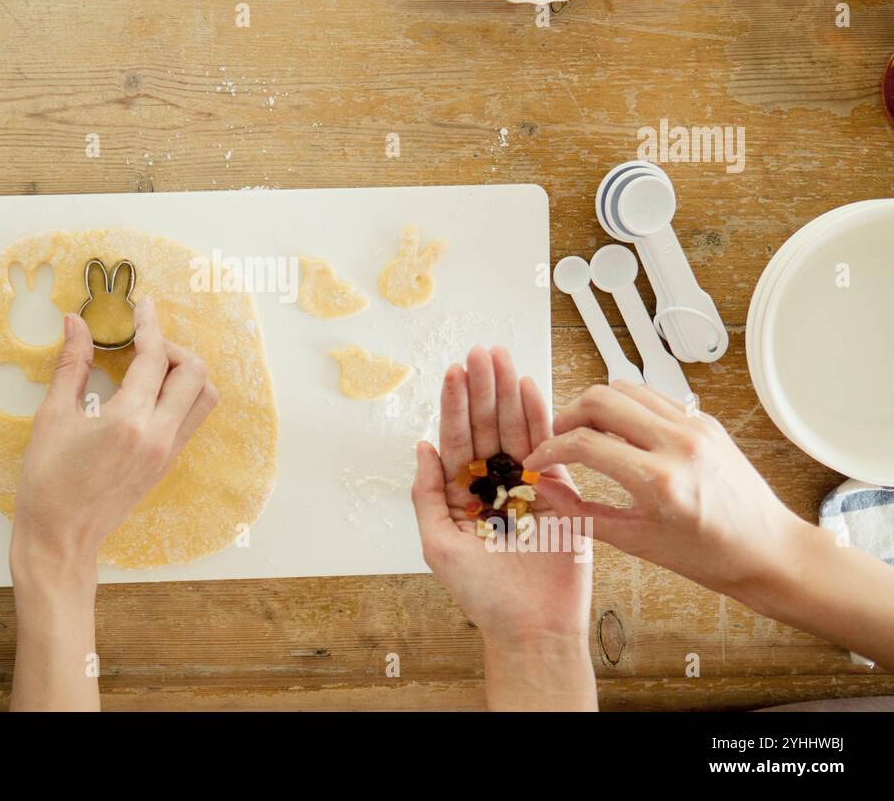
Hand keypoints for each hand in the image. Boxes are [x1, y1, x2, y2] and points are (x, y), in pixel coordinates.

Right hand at [13, 297, 217, 571]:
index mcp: (129, 421)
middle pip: (194, 372)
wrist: (60, 538)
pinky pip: (192, 419)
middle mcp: (159, 435)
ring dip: (185, 372)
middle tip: (141, 341)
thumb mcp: (52, 416)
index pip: (154, 357)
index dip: (149, 324)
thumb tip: (76, 323)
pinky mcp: (167, 463)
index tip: (142, 306)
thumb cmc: (47, 480)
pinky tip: (150, 392)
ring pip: (204, 397)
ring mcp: (168, 452)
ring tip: (151, 366)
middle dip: (171, 346)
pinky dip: (182, 396)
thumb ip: (71, 364)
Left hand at [412, 346, 591, 643]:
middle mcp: (492, 484)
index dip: (454, 405)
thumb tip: (421, 447)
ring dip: (507, 392)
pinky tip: (530, 388)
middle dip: (482, 387)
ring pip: (514, 428)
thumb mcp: (438, 544)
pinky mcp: (557, 492)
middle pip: (485, 426)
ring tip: (502, 358)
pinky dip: (540, 417)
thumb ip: (427, 495)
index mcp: (461, 494)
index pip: (455, 439)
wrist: (533, 626)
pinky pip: (547, 447)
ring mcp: (525, 484)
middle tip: (480, 351)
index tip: (453, 371)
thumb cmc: (483, 596)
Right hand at [523, 381, 804, 599]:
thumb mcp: (637, 542)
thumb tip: (546, 491)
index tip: (539, 460)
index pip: (585, 443)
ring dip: (596, 406)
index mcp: (659, 480)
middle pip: (601, 399)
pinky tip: (620, 432)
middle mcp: (678, 444)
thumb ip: (582, 513)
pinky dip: (627, 407)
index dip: (550, 449)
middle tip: (558, 440)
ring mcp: (695, 427)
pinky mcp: (705, 421)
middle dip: (567, 416)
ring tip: (586, 433)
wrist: (768, 550)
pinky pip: (652, 397)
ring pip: (625, 388)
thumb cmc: (711, 555)